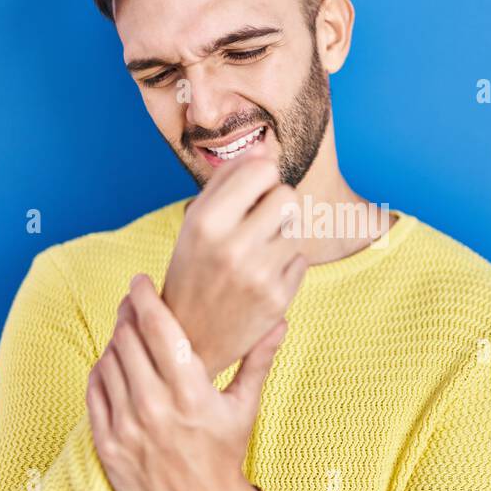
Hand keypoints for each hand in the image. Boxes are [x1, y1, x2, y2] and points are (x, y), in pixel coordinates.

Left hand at [85, 274, 287, 490]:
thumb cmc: (225, 455)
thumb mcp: (245, 406)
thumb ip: (258, 359)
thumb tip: (278, 321)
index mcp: (191, 393)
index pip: (159, 328)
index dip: (145, 296)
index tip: (141, 281)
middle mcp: (155, 407)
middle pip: (128, 338)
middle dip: (128, 313)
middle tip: (134, 304)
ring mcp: (127, 427)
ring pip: (108, 361)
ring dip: (116, 341)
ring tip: (127, 335)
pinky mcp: (108, 445)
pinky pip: (95, 391)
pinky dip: (101, 372)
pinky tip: (114, 366)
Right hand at [161, 149, 307, 377]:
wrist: (189, 339)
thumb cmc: (192, 271)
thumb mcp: (194, 223)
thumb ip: (225, 182)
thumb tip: (261, 150)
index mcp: (206, 222)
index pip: (262, 170)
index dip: (260, 180)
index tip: (250, 195)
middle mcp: (233, 247)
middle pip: (287, 196)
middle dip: (275, 206)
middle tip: (256, 225)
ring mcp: (259, 275)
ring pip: (297, 227)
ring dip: (281, 235)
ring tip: (256, 253)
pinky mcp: (278, 298)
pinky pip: (301, 260)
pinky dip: (286, 266)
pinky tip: (261, 278)